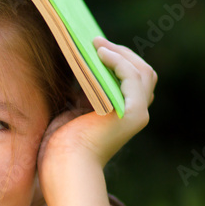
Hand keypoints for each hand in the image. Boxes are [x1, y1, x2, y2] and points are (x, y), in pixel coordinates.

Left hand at [38, 38, 156, 184]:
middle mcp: (135, 114)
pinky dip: (119, 61)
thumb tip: (81, 65)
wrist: (63, 165)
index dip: (119, 60)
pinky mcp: (132, 114)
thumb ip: (85, 91)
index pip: (133, 79)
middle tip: (96, 40)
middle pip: (143, 73)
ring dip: (119, 53)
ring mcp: (136, 114)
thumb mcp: (73, 109)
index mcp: (122, 113)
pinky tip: (100, 53)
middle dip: (122, 53)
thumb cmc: (61, 143)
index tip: (97, 47)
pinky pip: (133, 77)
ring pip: (142, 72)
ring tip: (96, 43)